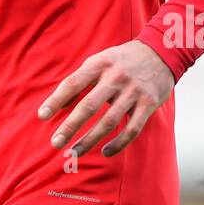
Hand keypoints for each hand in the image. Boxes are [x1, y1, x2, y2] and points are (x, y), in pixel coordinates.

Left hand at [37, 40, 174, 157]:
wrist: (161, 52)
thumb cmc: (122, 60)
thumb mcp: (99, 61)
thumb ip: (80, 81)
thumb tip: (59, 105)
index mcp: (99, 64)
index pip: (73, 83)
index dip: (56, 100)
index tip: (42, 116)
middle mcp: (115, 77)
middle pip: (89, 105)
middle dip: (70, 126)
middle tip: (55, 142)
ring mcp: (133, 92)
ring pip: (109, 121)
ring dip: (90, 140)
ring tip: (74, 153)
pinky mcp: (148, 104)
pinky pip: (132, 129)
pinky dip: (118, 143)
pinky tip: (105, 152)